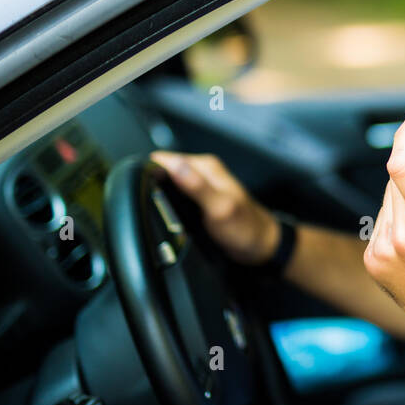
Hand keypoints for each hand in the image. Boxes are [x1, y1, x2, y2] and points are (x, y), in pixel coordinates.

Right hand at [149, 151, 280, 266]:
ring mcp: (199, 186)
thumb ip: (197, 186)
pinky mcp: (198, 200)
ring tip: (162, 215)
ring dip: (160, 198)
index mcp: (205, 167)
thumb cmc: (246, 228)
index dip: (149, 173)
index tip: (144, 190)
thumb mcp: (220, 208)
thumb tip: (174, 166)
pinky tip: (170, 218)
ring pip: (167, 185)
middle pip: (163, 172)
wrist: (260, 245)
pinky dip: (169, 206)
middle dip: (153, 188)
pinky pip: (175, 198)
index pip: (164, 159)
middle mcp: (201, 172)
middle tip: (155, 208)